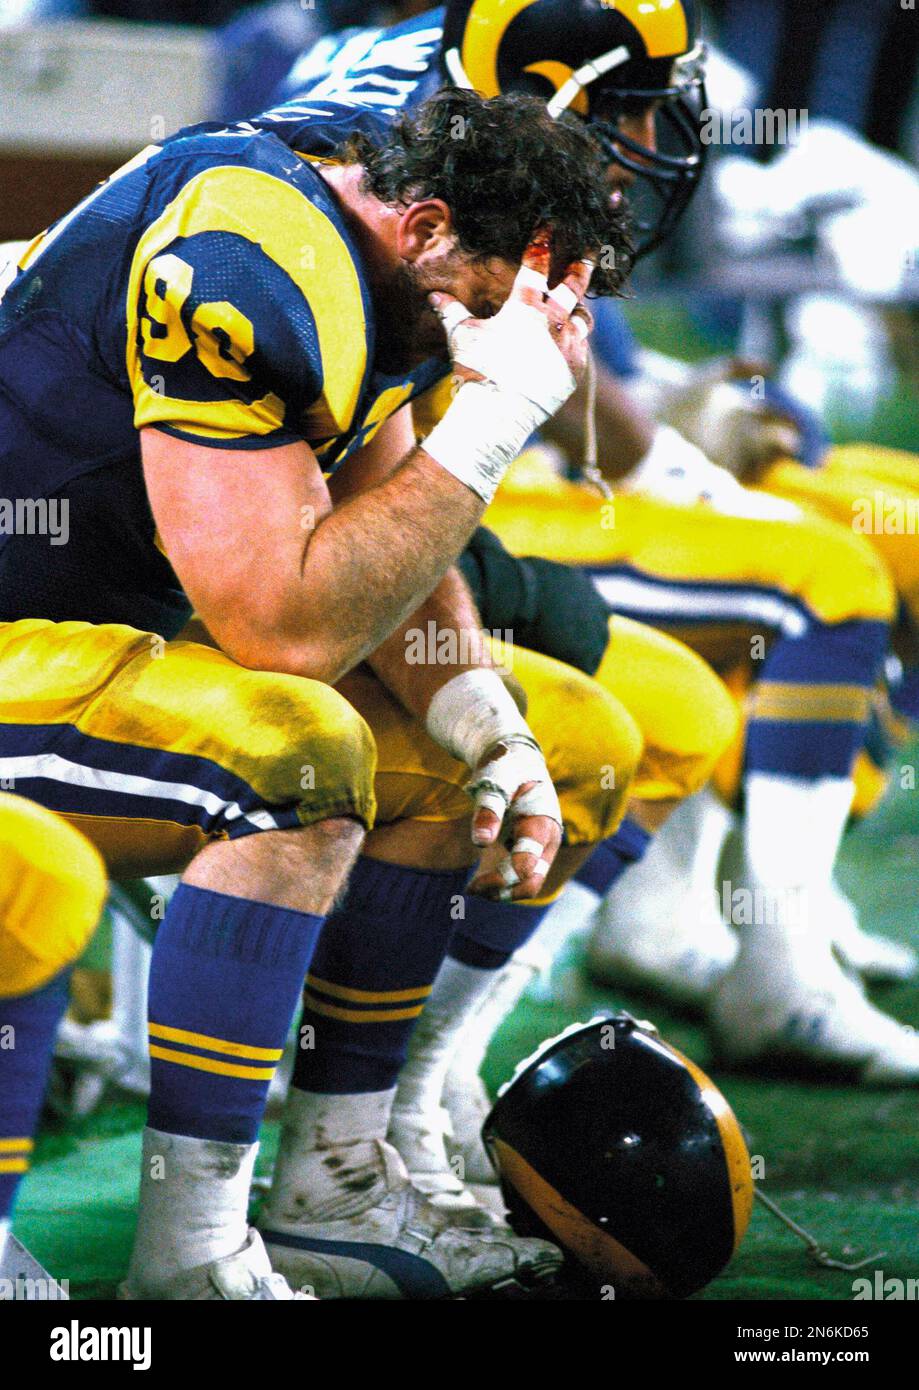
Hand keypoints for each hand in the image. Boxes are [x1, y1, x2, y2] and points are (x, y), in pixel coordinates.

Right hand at [428, 236, 594, 402]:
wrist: (497, 413)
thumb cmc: (476, 370)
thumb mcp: (461, 337)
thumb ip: (451, 312)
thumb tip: (433, 295)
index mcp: (524, 307)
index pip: (536, 265)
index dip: (542, 243)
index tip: (549, 227)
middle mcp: (551, 321)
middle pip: (572, 285)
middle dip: (580, 265)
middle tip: (588, 252)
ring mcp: (566, 345)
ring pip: (581, 318)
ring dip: (577, 310)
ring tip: (576, 308)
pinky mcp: (574, 370)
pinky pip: (580, 348)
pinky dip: (574, 343)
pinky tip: (568, 344)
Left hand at [463, 737, 562, 900]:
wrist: (516, 759)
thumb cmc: (505, 767)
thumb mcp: (496, 781)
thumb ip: (488, 809)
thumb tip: (480, 842)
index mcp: (543, 824)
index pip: (528, 863)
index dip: (503, 878)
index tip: (474, 883)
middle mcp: (547, 841)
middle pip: (532, 882)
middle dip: (502, 891)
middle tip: (470, 890)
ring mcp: (540, 848)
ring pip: (527, 884)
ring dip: (501, 892)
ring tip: (471, 889)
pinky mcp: (528, 850)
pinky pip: (519, 877)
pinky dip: (500, 884)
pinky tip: (475, 883)